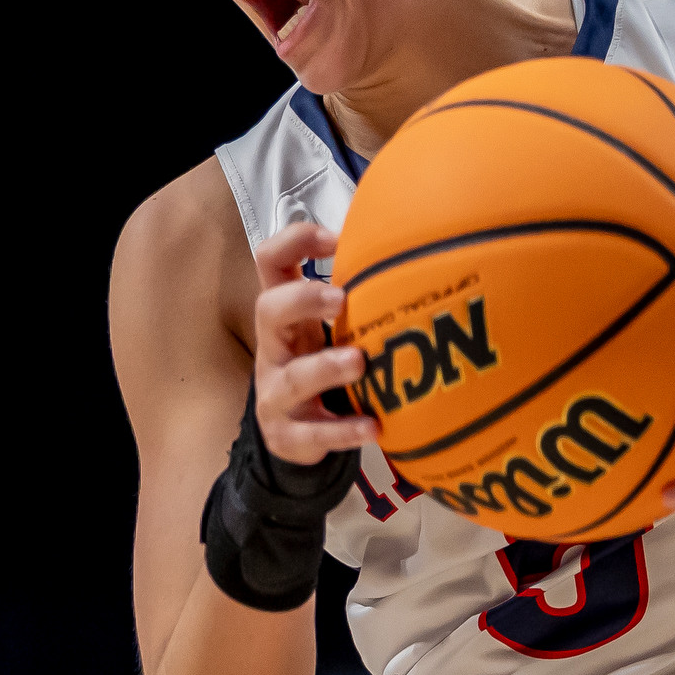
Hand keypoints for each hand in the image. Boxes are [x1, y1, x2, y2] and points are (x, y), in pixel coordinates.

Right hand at [250, 223, 375, 464]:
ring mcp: (277, 394)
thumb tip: (406, 245)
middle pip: (268, 310)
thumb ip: (351, 294)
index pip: (271, 262)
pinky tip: (372, 428)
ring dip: (325, 367)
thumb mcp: (324, 329)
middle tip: (340, 298)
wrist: (294, 436)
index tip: (336, 238)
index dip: (296, 242)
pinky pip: (311, 434)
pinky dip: (342, 432)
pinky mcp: (288, 435)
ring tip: (359, 362)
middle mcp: (274, 349)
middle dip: (302, 300)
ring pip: (291, 378)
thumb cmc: (319, 366)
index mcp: (284, 315)